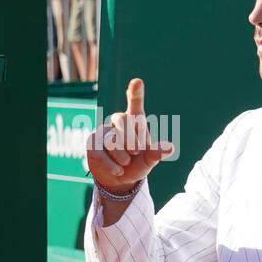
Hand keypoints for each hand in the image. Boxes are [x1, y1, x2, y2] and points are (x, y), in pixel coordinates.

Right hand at [85, 78, 172, 194]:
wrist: (119, 178)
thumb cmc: (137, 164)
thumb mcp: (149, 160)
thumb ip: (156, 153)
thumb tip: (170, 148)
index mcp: (135, 121)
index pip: (135, 104)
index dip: (135, 93)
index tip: (137, 82)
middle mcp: (119, 121)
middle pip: (123, 121)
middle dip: (132, 141)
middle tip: (136, 152)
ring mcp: (104, 130)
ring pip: (112, 141)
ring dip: (123, 157)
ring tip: (126, 162)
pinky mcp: (92, 141)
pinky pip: (100, 153)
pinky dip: (112, 166)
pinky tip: (118, 170)